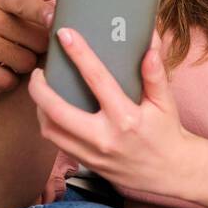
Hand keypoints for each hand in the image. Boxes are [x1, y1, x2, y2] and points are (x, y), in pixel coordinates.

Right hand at [0, 0, 60, 90]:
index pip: (24, 2)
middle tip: (29, 44)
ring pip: (24, 63)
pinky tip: (0, 69)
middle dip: (40, 46)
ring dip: (26, 65)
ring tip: (13, 56)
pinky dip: (8, 80)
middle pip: (35, 40)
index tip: (56, 19)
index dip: (43, 11)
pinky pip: (4, 80)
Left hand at [27, 26, 193, 195]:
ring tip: (43, 90)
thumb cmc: (166, 133)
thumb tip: (149, 46)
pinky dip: (49, 124)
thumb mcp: (166, 104)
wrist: (169, 173)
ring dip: (40, 108)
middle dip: (40, 89)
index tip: (65, 35)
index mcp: (126, 118)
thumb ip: (156, 76)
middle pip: (57, 112)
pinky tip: (52, 111)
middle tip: (38, 71)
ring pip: (50, 131)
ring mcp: (93, 154)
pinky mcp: (87, 163)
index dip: (79, 54)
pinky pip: (58, 143)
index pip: (97, 79)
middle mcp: (104, 137)